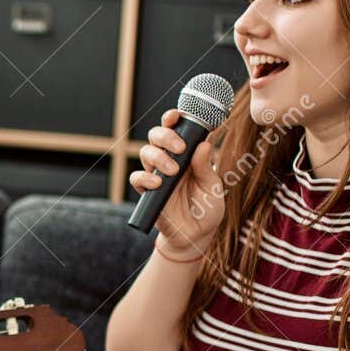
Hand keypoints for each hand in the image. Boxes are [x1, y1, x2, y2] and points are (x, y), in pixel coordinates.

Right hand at [130, 108, 226, 256]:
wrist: (196, 235)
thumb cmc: (206, 208)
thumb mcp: (212, 185)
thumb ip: (206, 165)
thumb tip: (204, 142)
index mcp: (186, 154)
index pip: (175, 129)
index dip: (172, 118)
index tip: (176, 115)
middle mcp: (169, 160)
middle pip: (156, 135)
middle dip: (165, 135)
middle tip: (180, 148)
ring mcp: (157, 175)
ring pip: (145, 152)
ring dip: (158, 157)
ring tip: (173, 172)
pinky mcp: (147, 192)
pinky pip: (137, 179)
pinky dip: (145, 178)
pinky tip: (158, 184)